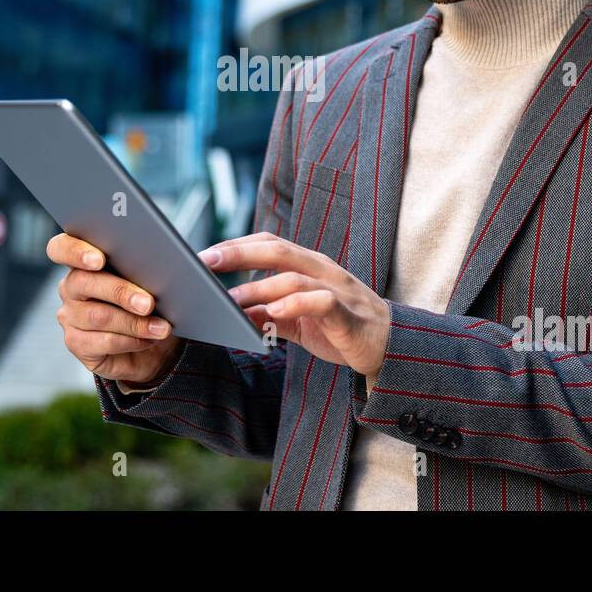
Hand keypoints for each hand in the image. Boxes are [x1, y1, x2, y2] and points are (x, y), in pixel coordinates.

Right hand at [48, 232, 184, 385]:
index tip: (98, 259)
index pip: (61, 247)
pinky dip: (129, 340)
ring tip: (162, 326)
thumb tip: (200, 257)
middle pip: (82, 282)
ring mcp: (70, 316)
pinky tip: (148, 339)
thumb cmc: (155, 300)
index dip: (75, 251)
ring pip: (97, 316)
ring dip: (134, 322)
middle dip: (120, 291)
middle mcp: (71, 286)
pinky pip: (100, 342)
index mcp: (84, 259)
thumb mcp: (163, 277)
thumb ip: (171, 262)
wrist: (156, 344)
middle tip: (149, 302)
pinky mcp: (77, 344)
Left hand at [202, 232, 390, 378]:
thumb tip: (230, 313)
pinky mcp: (348, 315)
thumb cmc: (340, 329)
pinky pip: (321, 303)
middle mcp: (322, 270)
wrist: (389, 347)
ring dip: (259, 288)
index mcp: (309, 266)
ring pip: (294, 277)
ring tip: (229, 301)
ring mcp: (337, 289)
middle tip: (206, 262)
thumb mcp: (297, 322)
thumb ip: (267, 315)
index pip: (269, 244)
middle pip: (277, 250)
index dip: (235, 245)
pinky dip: (296, 305)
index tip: (202, 255)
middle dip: (239, 253)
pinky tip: (274, 313)